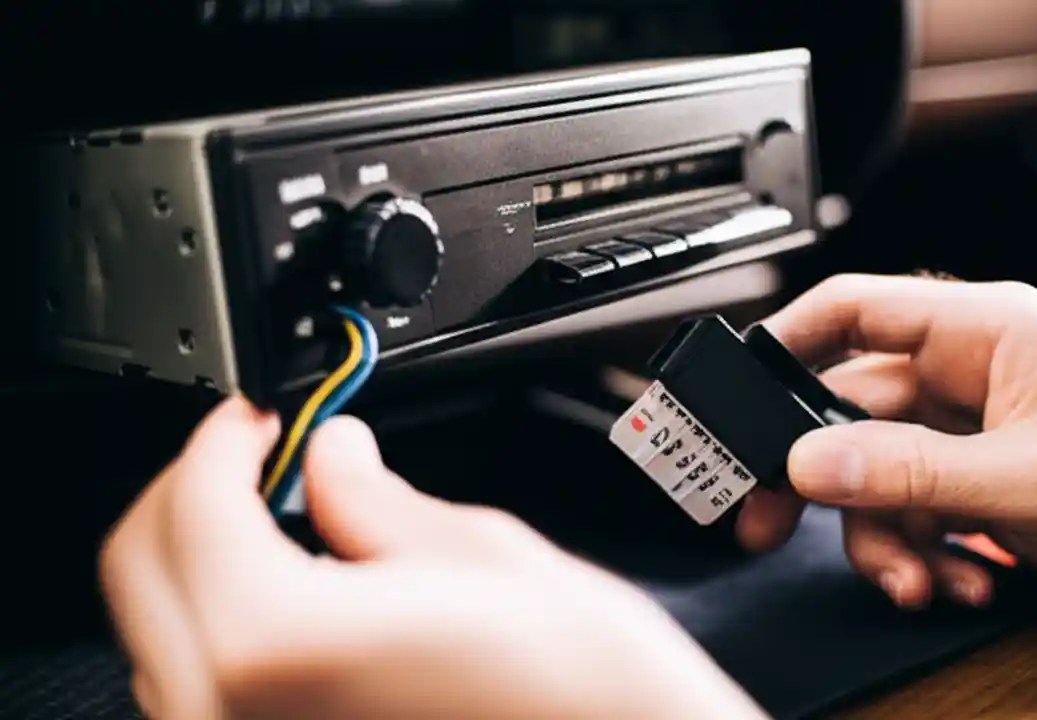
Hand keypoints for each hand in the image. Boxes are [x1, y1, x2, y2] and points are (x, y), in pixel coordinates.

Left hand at [99, 397, 763, 719]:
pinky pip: (199, 691)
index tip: (264, 414)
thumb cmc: (586, 694)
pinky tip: (298, 595)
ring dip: (201, 557)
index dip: (227, 436)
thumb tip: (331, 454)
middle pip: (139, 569)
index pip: (194, 505)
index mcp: (281, 642)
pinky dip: (223, 625)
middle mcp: (232, 718)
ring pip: (157, 632)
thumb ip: (374, 499)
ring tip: (283, 517)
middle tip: (263, 452)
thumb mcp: (482, 555)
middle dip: (193, 490)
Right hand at [736, 274, 1036, 612]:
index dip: (790, 341)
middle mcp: (967, 373)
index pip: (858, 309)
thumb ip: (907, 471)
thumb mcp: (1021, 480)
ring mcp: (970, 429)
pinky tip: (957, 581)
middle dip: (819, 475)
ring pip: (876, 475)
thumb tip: (810, 461)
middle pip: (851, 410)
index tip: (739, 387)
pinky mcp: (977, 479)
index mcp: (982, 332)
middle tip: (767, 519)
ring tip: (914, 581)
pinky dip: (921, 553)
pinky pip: (912, 510)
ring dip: (882, 536)